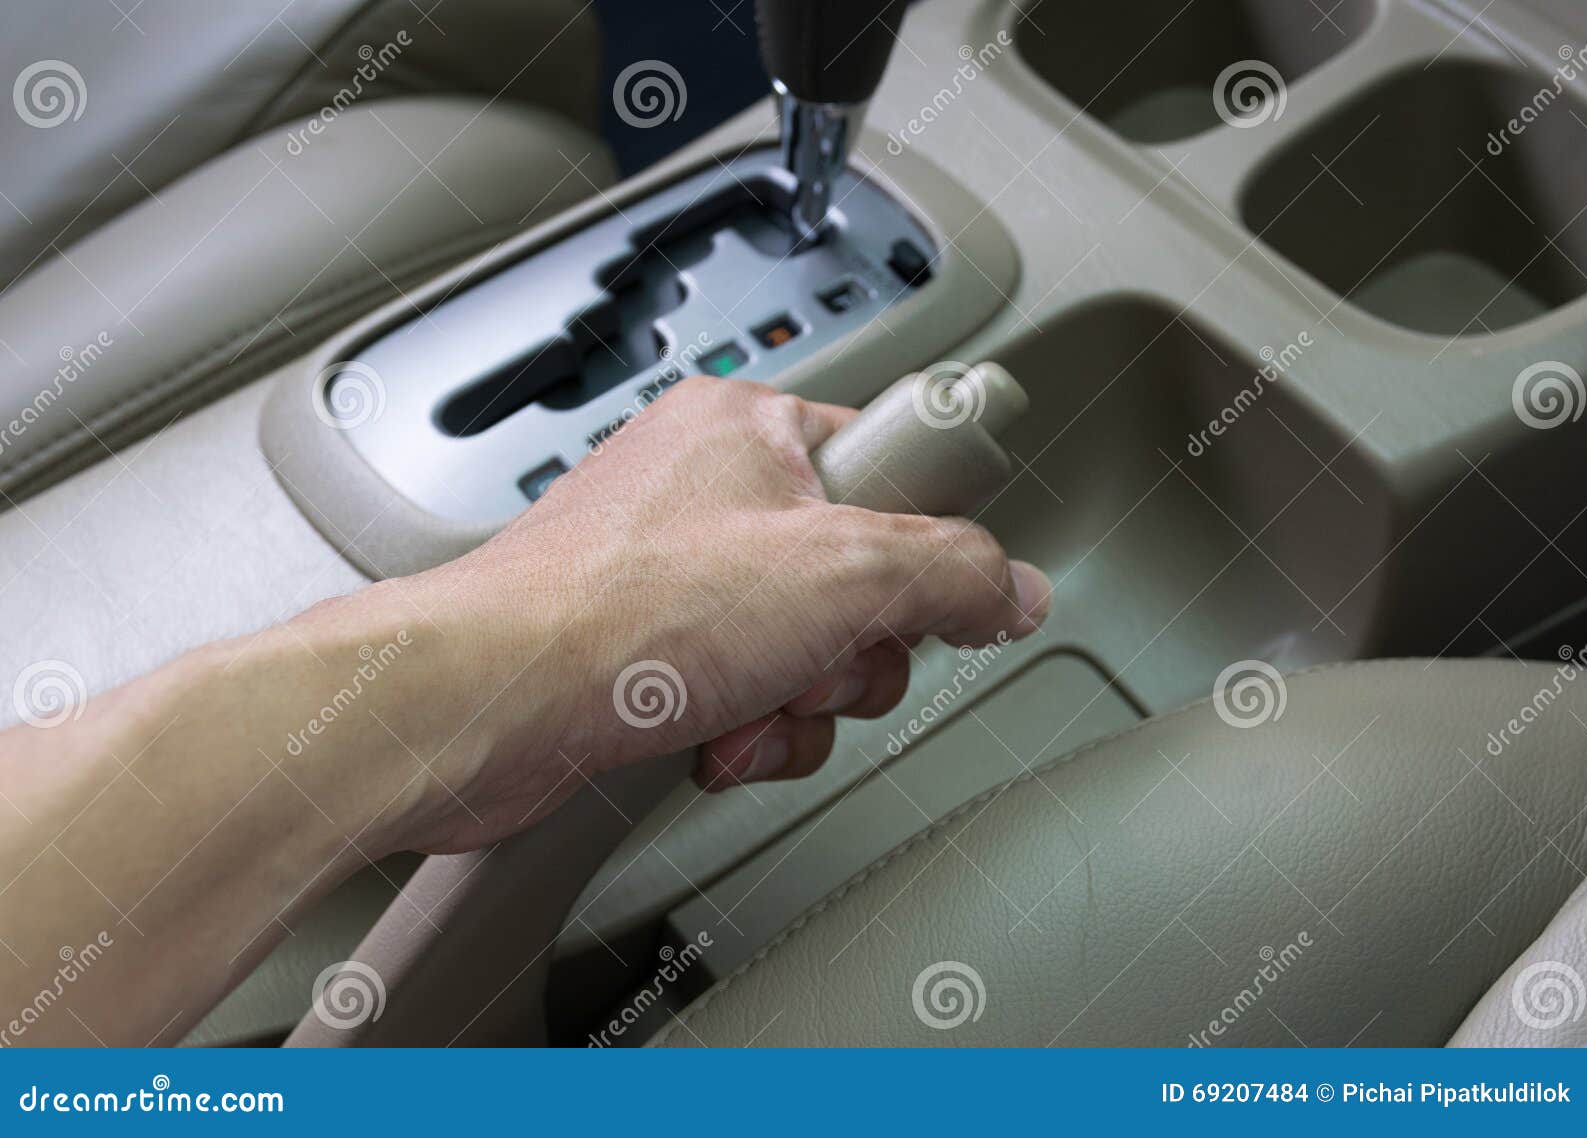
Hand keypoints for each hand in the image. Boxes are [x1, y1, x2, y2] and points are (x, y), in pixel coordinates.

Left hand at [391, 377, 1050, 851]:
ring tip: (751, 702)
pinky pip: (748, 691)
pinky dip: (748, 730)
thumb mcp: (844, 572)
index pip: (894, 456)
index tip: (938, 576)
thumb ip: (955, 571)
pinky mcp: (647, 649)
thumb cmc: (621, 611)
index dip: (927, 532)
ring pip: (808, 647)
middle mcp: (707, 489)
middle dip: (856, 647)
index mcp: (750, 426)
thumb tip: (1012, 586)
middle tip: (820, 654)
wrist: (489, 705)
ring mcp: (674, 573)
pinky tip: (714, 737)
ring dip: (802, 702)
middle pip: (861, 573)